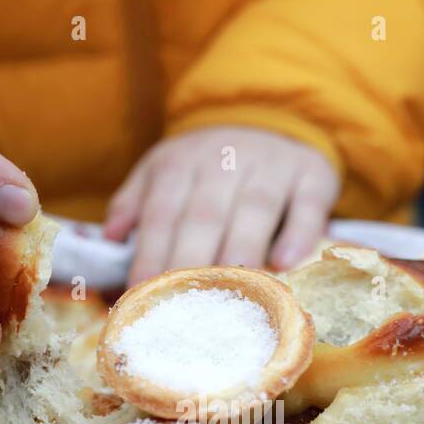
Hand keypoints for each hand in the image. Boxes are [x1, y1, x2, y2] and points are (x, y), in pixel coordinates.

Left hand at [103, 126, 339, 285]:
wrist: (274, 119)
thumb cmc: (211, 166)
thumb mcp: (165, 169)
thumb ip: (136, 201)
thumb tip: (111, 238)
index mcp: (181, 163)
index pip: (162, 213)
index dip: (151, 254)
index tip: (144, 293)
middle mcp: (224, 159)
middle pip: (205, 214)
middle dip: (193, 259)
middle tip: (187, 304)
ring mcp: (271, 166)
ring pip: (255, 207)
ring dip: (243, 247)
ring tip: (236, 284)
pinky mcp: (312, 175)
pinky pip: (306, 204)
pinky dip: (298, 233)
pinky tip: (287, 262)